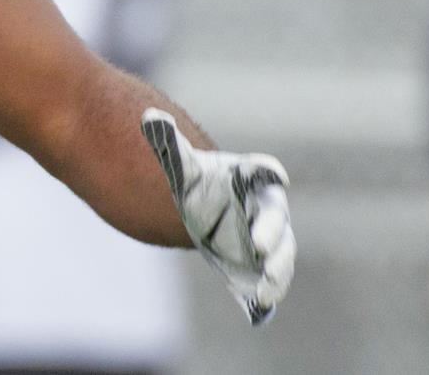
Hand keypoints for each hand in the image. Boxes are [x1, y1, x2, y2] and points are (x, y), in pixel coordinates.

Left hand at [141, 109, 295, 325]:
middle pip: (276, 220)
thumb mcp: (180, 166)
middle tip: (261, 247)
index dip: (270, 172)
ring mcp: (264, 241)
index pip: (263, 172)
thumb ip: (168, 143)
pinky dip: (263, 298)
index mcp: (248, 179)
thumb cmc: (195, 183)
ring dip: (276, 271)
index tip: (279, 175)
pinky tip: (258, 311)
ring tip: (265, 289)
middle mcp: (263, 210)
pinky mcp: (254, 267)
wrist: (197, 209)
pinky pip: (265, 282)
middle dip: (273, 234)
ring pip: (278, 255)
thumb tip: (150, 117)